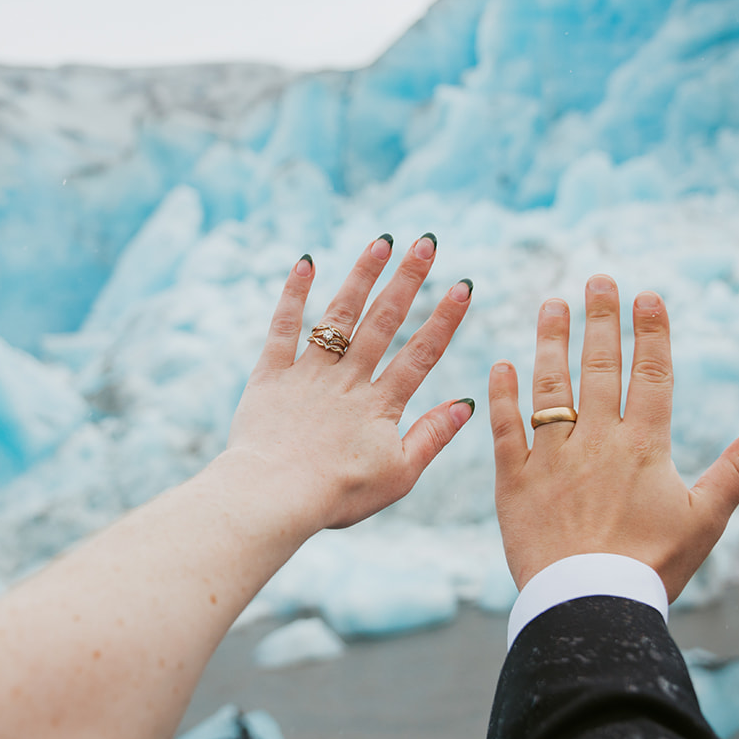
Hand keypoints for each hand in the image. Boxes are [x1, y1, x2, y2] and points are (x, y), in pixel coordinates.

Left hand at [223, 234, 474, 531]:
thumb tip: (467, 403)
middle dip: (408, 280)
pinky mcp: (270, 375)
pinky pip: (283, 328)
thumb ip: (432, 436)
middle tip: (427, 242)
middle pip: (383, 322)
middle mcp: (347, 380)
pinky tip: (306, 262)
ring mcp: (308, 374)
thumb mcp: (398, 475)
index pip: (421, 354)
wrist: (273, 497)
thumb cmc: (338, 494)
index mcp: (380, 405)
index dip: (445, 319)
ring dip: (361, 276)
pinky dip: (293, 294)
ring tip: (381, 242)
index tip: (464, 285)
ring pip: (339, 315)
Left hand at [489, 275, 738, 600]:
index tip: (646, 296)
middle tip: (597, 280)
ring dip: (550, 342)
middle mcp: (596, 441)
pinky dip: (502, 395)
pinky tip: (501, 365)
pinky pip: (505, 429)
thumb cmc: (653, 566)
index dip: (649, 333)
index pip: (650, 374)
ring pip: (549, 386)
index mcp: (644, 446)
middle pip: (599, 367)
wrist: (588, 604)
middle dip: (599, 320)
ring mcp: (552, 457)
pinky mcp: (515, 481)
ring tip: (550, 305)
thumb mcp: (706, 518)